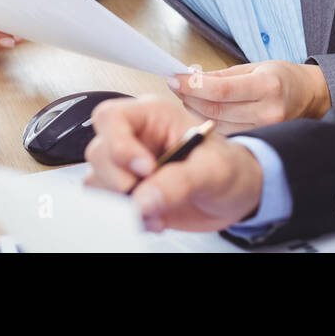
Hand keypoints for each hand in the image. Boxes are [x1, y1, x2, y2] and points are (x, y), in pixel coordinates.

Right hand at [84, 95, 262, 232]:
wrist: (237, 194)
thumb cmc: (230, 168)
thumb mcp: (215, 169)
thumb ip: (180, 181)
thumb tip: (142, 198)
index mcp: (154, 116)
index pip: (112, 117)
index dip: (118, 143)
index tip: (144, 168)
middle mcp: (136, 137)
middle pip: (98, 150)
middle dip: (117, 178)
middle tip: (146, 195)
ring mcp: (129, 166)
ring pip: (97, 178)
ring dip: (121, 202)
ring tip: (156, 212)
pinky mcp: (130, 192)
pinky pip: (108, 203)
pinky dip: (126, 217)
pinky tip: (154, 218)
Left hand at [167, 60, 330, 133]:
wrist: (309, 97)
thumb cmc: (282, 78)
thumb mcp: (255, 67)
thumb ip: (222, 75)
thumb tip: (190, 77)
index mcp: (268, 86)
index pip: (222, 89)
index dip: (193, 86)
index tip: (175, 79)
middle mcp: (268, 111)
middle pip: (216, 109)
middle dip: (190, 97)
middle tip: (176, 86)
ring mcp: (264, 129)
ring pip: (217, 124)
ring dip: (195, 110)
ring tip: (187, 97)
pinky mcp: (259, 140)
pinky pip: (225, 133)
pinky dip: (208, 122)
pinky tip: (201, 111)